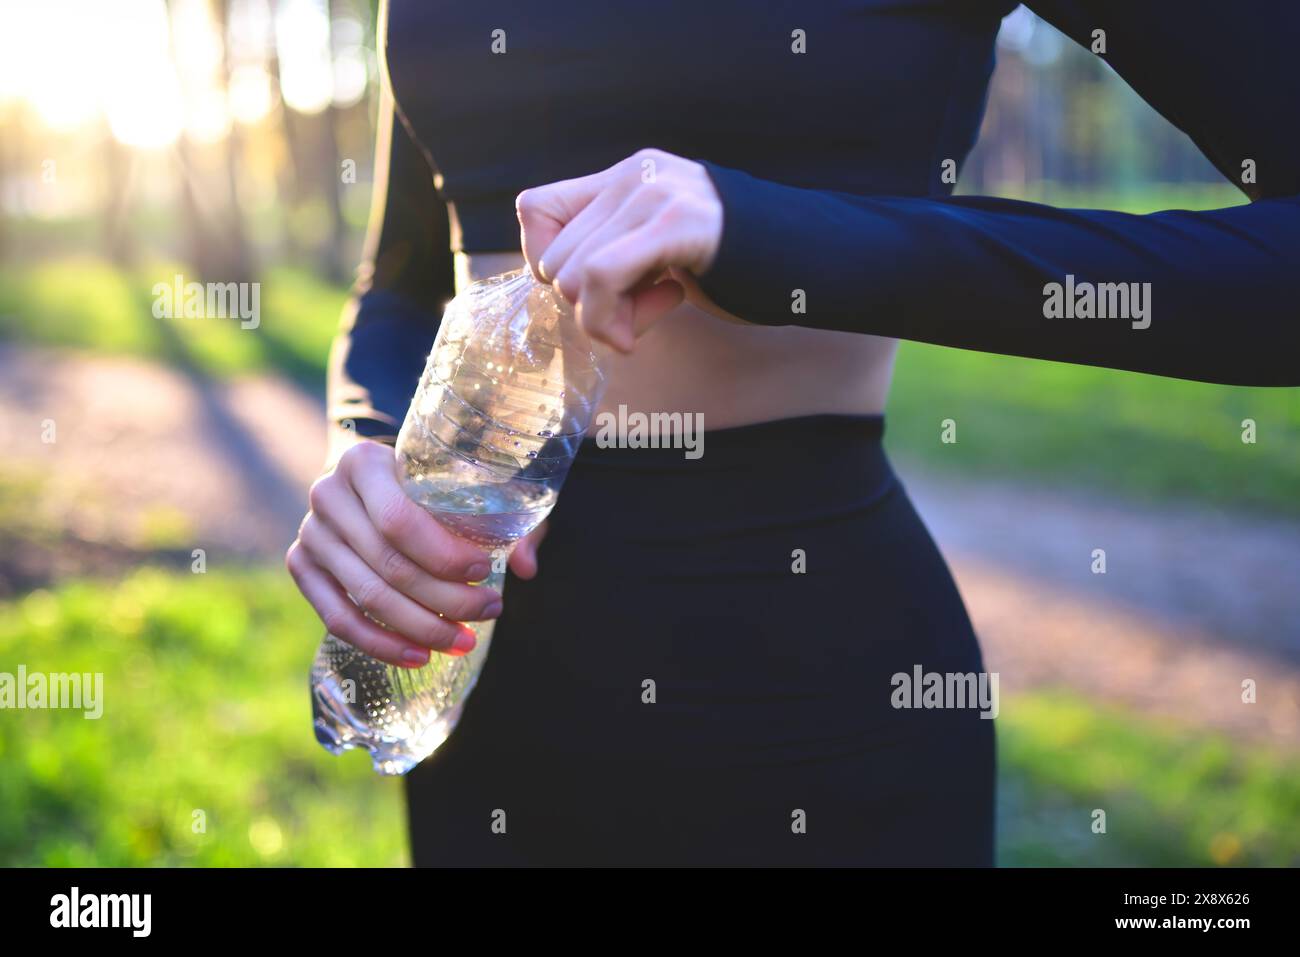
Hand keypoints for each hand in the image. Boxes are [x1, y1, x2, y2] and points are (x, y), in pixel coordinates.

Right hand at [286, 440, 546, 666]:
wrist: (371, 479)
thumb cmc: (425, 482)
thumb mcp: (460, 484)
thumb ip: (500, 516)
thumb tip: (527, 567)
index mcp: (362, 462)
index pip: (398, 520)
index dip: (443, 555)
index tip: (484, 572)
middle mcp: (327, 494)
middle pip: (388, 564)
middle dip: (444, 598)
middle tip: (490, 610)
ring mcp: (310, 533)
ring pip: (366, 596)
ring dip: (420, 627)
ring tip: (463, 641)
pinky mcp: (301, 566)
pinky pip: (337, 618)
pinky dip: (380, 643)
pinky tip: (418, 656)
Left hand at [516, 148, 722, 352]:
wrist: (809, 259)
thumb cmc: (734, 267)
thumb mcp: (660, 246)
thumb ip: (614, 248)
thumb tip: (560, 284)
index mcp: (628, 176)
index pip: (534, 208)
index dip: (543, 261)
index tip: (588, 290)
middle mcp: (635, 176)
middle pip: (551, 258)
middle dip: (585, 305)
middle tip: (638, 312)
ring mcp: (654, 196)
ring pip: (571, 274)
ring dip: (603, 320)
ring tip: (653, 314)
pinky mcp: (674, 225)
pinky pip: (600, 276)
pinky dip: (607, 322)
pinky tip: (642, 332)